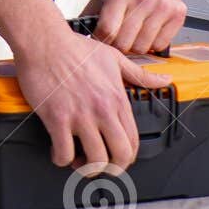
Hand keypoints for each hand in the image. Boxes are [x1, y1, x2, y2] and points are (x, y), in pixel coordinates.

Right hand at [13, 22, 165, 174]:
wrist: (43, 40)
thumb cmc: (74, 47)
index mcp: (117, 99)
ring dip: (85, 167)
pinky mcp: (57, 118)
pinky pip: (64, 153)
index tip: (116, 157)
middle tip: (100, 165)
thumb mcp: (113, 57)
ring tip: (77, 159)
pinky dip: (61, 159)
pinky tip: (57, 151)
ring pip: (94, 160)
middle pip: (120, 157)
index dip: (126, 157)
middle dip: (111, 169)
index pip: (133, 142)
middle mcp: (102, 110)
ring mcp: (80, 115)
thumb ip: (139, 74)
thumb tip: (165, 80)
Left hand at [81, 0, 186, 56]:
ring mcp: (162, 6)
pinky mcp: (177, 13)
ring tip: (133, 34)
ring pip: (143, 47)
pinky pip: (161, 45)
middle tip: (118, 39)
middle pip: (125, 42)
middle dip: (118, 45)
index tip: (101, 40)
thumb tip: (78, 39)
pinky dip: (152, 44)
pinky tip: (148, 31)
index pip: (107, 30)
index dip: (101, 40)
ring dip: (136, 46)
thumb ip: (89, 16)